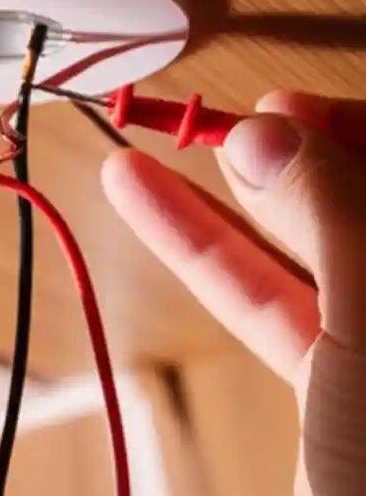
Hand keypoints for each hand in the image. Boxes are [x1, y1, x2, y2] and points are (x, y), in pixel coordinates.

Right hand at [102, 92, 365, 495]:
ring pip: (307, 250)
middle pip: (363, 199)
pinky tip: (151, 207)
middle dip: (291, 155)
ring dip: (225, 199)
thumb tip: (272, 131)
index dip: (358, 126)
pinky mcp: (341, 388)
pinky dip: (208, 253)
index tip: (285, 107)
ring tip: (156, 149)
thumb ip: (334, 219)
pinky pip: (272, 300)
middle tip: (229, 125)